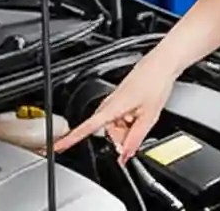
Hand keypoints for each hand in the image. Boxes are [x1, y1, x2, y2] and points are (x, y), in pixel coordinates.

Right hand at [53, 53, 179, 162]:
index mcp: (111, 108)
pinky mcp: (121, 100)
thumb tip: (125, 155)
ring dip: (128, 129)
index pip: (86, 128)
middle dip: (121, 137)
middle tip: (137, 131)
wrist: (161, 64)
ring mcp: (114, 102)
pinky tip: (141, 113)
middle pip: (108, 133)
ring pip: (116, 127)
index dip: (70, 139)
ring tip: (142, 117)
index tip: (57, 146)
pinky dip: (130, 121)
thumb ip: (135, 139)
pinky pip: (121, 119)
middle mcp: (109, 104)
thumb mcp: (148, 117)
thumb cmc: (154, 82)